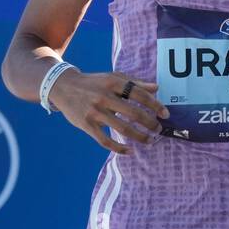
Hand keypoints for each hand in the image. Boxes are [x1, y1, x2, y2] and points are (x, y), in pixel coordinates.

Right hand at [49, 70, 167, 154]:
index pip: (140, 95)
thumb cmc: (94, 82)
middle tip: (158, 129)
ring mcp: (95, 112)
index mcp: (114, 83)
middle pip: (134, 113)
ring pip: (122, 129)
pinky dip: (119, 148)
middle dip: (150, 123)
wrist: (63, 86)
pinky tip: (130, 151)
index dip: (155, 105)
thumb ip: (135, 83)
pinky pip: (104, 141)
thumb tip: (157, 87)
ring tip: (149, 141)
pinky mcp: (86, 124)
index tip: (165, 114)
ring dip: (139, 137)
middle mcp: (105, 97)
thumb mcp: (113, 78)